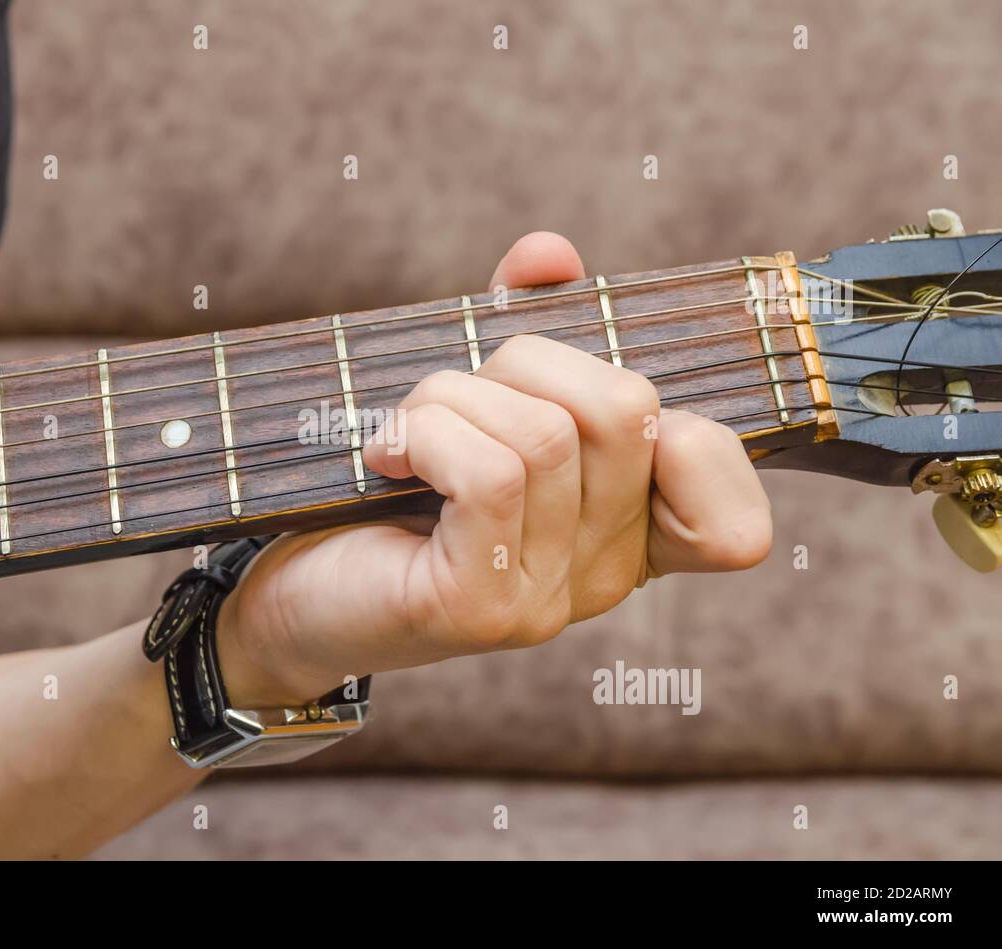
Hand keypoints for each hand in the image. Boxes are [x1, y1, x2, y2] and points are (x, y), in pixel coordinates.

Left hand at [216, 232, 771, 706]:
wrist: (300, 590)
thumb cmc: (392, 490)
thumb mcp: (474, 402)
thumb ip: (526, 328)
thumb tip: (548, 253)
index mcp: (628, 532)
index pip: (737, 517)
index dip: (696, 441)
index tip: (572, 408)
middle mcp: (606, 577)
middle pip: (628, 407)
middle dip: (524, 361)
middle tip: (455, 396)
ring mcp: (548, 600)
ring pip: (547, 435)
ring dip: (453, 396)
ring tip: (404, 428)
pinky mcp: (480, 607)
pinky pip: (491, 475)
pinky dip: (427, 432)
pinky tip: (384, 453)